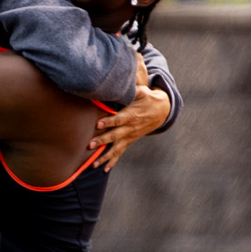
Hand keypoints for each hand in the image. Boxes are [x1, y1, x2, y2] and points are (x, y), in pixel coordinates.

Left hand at [89, 55, 168, 170]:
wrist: (161, 111)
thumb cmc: (147, 98)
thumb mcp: (142, 91)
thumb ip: (132, 89)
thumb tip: (123, 82)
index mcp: (131, 115)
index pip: (118, 119)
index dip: (109, 122)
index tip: (98, 124)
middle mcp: (129, 128)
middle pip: (114, 135)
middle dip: (102, 140)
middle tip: (90, 145)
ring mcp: (129, 136)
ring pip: (116, 148)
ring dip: (105, 156)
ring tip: (94, 164)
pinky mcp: (129, 141)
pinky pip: (120, 153)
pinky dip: (113, 161)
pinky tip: (104, 169)